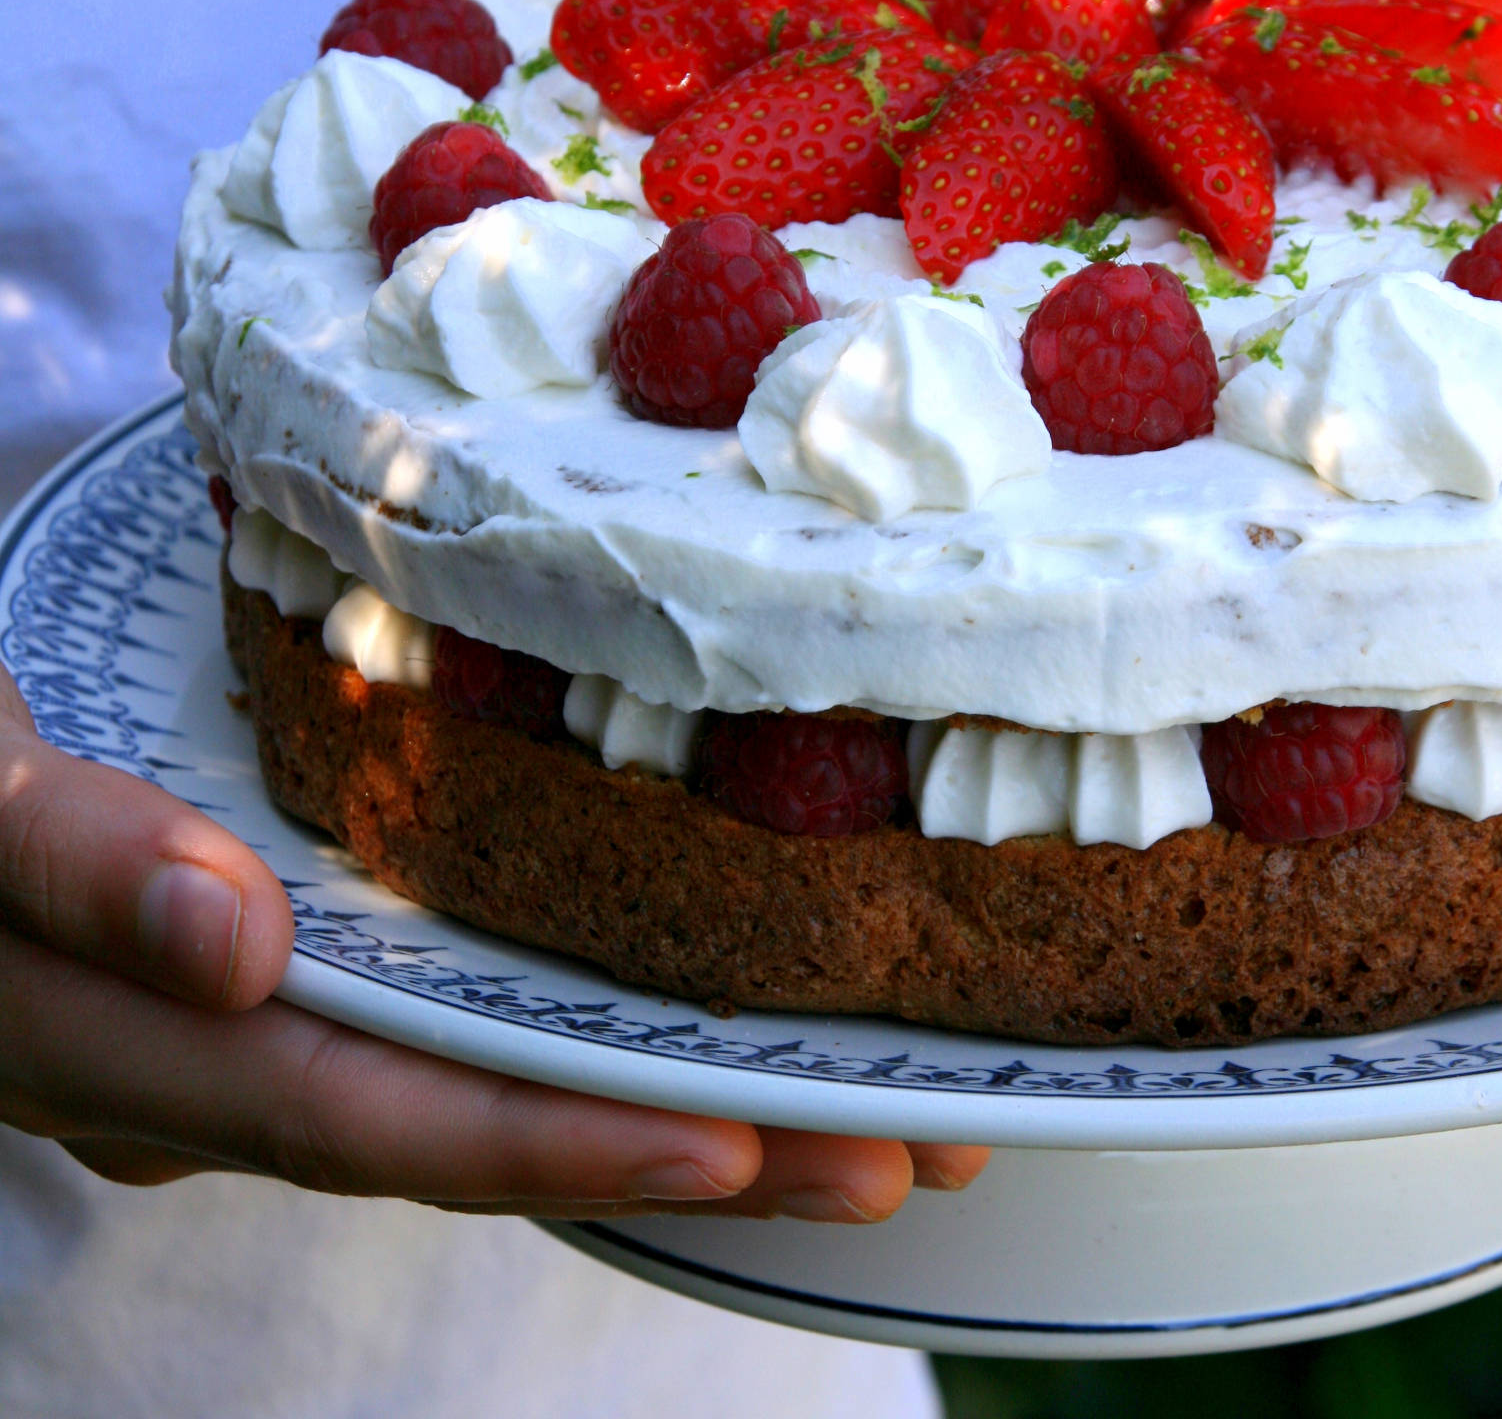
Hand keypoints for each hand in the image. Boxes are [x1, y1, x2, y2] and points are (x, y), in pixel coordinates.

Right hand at [0, 666, 986, 1219]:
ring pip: (496, 1085)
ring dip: (684, 1106)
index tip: (743, 1144)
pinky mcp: (317, 969)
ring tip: (872, 1108)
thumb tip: (235, 941)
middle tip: (904, 1150)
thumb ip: (72, 861)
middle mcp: (231, 1068)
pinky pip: (475, 1020)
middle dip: (691, 1152)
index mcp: (147, 1048)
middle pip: (483, 1126)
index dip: (560, 1140)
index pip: (380, 1113)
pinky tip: (713, 1013)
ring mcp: (277, 1029)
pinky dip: (602, 1031)